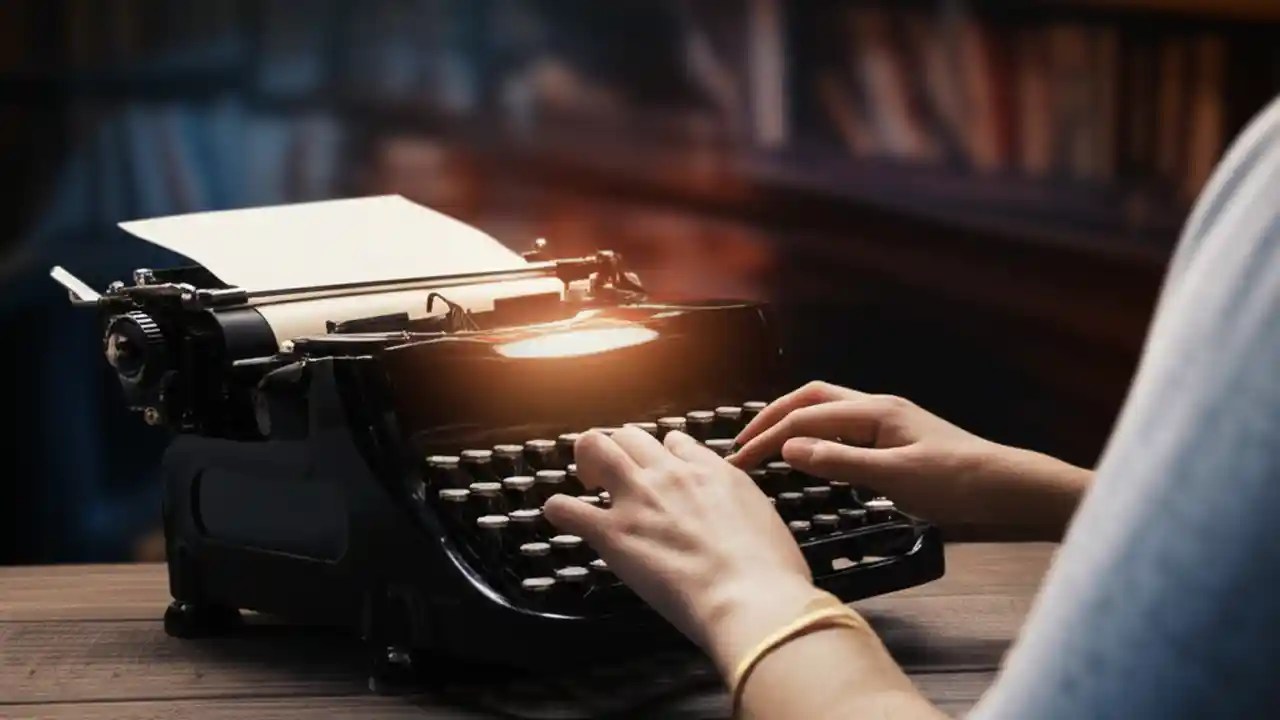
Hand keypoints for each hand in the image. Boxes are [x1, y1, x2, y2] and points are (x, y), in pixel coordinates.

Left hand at [543, 427, 826, 673]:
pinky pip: (567, 508)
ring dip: (586, 459)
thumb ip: (741, 507)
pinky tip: (561, 515)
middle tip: (618, 474)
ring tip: (587, 480)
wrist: (750, 596)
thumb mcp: (766, 519)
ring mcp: (638, 498)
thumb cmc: (770, 571)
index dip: (663, 454)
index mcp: (711, 471)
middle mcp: (670, 474)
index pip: (675, 442)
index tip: (661, 469)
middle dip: (621, 449)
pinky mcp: (612, 532)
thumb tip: (738, 520)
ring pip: (596, 448)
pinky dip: (558, 509)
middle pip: (631, 436)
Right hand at [729, 382, 1090, 539]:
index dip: (767, 439)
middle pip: (811, 399)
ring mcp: (889, 420)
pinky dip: (816, 435)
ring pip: (828, 409)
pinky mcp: (897, 437)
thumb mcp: (895, 478)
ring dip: (794, 422)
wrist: (1007, 488)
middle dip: (773, 417)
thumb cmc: (958, 483)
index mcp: (874, 412)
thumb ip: (839, 462)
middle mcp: (878, 408)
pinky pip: (844, 426)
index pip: (805, 419)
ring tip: (768, 443)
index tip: (739, 462)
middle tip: (743, 443)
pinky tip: (812, 455)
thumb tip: (788, 449)